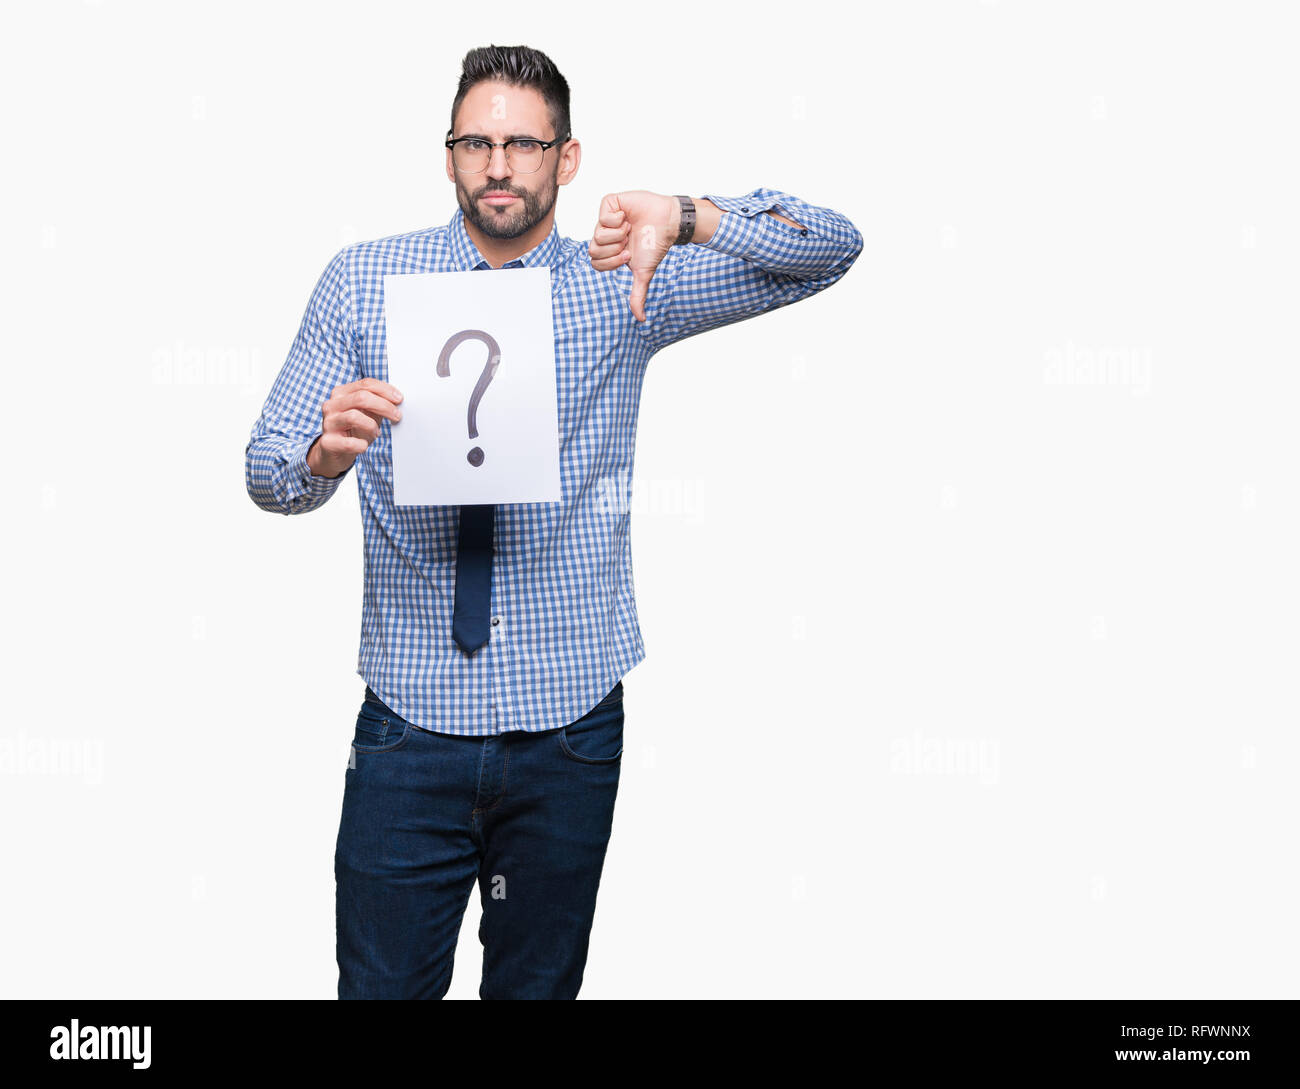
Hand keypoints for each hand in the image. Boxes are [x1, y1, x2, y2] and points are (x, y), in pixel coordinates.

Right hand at [307, 378, 402, 477]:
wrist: (333, 452)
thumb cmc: (352, 431)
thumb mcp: (366, 414)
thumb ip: (377, 405)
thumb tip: (396, 400)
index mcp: (341, 393)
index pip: (365, 384)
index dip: (385, 390)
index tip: (399, 399)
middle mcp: (331, 405)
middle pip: (361, 397)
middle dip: (384, 406)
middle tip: (396, 416)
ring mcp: (328, 423)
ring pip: (354, 416)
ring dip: (372, 425)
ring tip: (376, 433)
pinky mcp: (328, 442)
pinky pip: (349, 442)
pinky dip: (361, 445)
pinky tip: (363, 445)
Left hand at [587, 190, 680, 321]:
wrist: (668, 223)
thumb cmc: (655, 245)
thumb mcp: (643, 272)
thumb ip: (638, 294)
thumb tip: (641, 319)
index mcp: (609, 250)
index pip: (595, 263)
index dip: (611, 261)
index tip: (628, 255)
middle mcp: (605, 235)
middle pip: (593, 250)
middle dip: (614, 249)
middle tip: (628, 243)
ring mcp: (606, 219)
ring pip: (597, 234)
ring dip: (617, 234)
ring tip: (629, 228)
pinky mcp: (610, 203)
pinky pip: (602, 216)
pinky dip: (617, 219)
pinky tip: (627, 217)